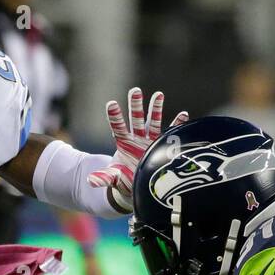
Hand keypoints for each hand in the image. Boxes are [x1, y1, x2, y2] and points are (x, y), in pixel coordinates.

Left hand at [88, 87, 188, 213]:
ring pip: (153, 122)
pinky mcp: (160, 145)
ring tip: (158, 94)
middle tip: (135, 90)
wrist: (137, 184)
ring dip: (155, 109)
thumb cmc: (124, 180)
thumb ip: (104, 178)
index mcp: (123, 143)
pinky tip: (183, 115)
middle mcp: (136, 138)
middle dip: (136, 105)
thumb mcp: (114, 178)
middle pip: (136, 119)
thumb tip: (91, 181)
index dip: (115, 116)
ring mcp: (149, 140)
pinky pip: (169, 133)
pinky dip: (176, 124)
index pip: (118, 127)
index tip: (111, 103)